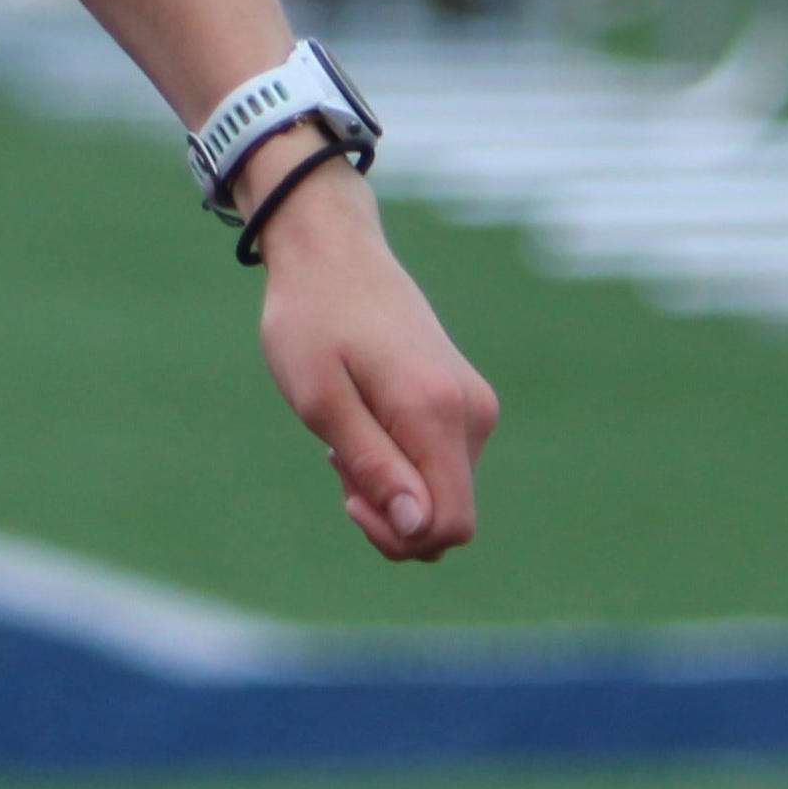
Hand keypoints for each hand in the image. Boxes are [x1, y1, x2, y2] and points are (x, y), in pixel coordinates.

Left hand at [246, 151, 493, 561]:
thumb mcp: (322, 401)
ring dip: (387, 483)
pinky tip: (363, 423)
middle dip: (386, 511)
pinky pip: (439, 465)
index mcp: (438, 414)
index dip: (395, 535)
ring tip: (345, 432)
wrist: (334, 253)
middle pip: (446, 517)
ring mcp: (474, 407)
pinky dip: (398, 462)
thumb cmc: (313, 322)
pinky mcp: (465, 402)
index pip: (449, 525)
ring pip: (440, 492)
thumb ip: (372, 466)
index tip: (346, 497)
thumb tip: (417, 530)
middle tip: (336, 458)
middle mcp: (473, 413)